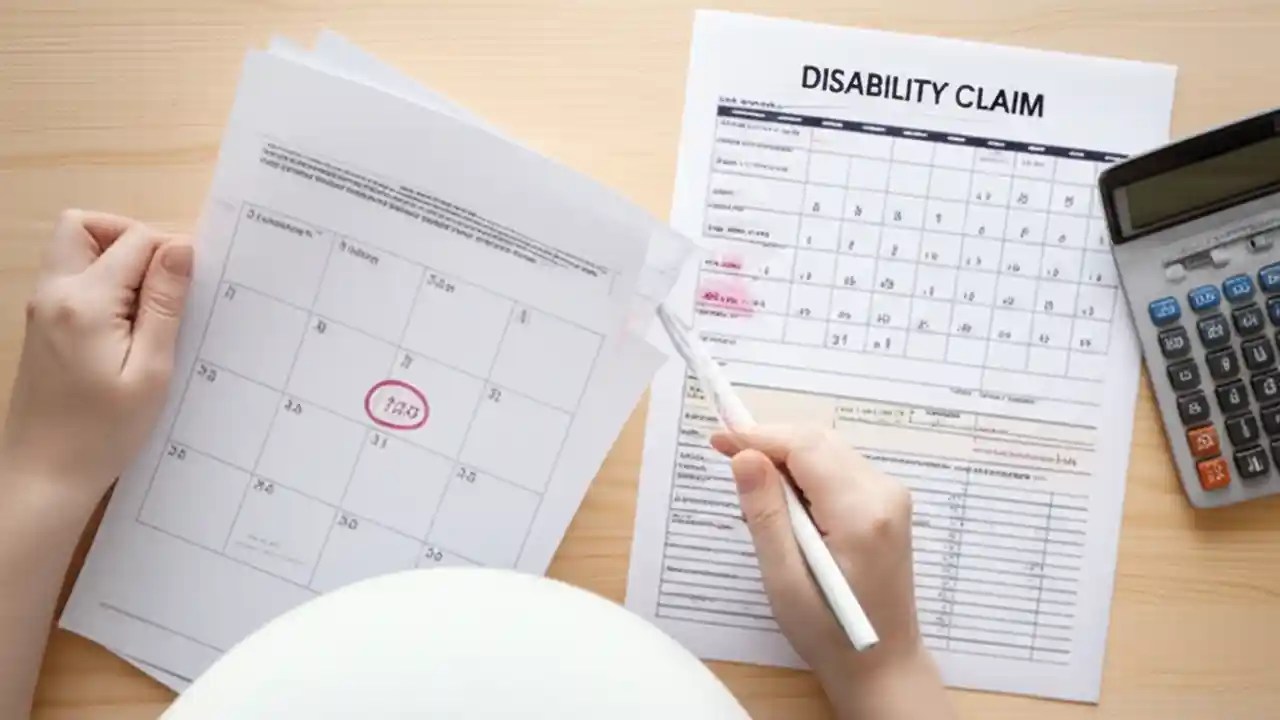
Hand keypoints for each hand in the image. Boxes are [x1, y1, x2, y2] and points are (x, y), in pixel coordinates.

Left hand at [1, 210, 193, 501]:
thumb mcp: (150, 371)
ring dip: (115, 259)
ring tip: (148, 306)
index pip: (135, 241)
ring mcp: (42, 309)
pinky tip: (129, 327)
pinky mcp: (41, 326)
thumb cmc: (104, 433)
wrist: (43, 475)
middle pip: (85, 226)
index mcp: (85, 302)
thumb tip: (180, 248)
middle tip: (163, 281)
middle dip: (131, 238)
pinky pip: (71, 278)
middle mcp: (54, 294)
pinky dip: (102, 282)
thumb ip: (163, 305)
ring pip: (75, 248)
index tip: (193, 289)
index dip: (172, 253)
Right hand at [711, 426, 948, 714]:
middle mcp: (884, 493)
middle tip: (723, 451)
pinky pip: (839, 468)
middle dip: (770, 441)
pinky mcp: (887, 505)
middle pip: (819, 441)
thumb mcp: (784, 579)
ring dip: (786, 456)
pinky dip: (805, 472)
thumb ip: (765, 514)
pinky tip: (783, 499)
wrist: (883, 664)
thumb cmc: (828, 632)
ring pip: (828, 450)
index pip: (806, 446)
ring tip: (750, 484)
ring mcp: (891, 497)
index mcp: (861, 512)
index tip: (718, 438)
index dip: (759, 436)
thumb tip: (744, 457)